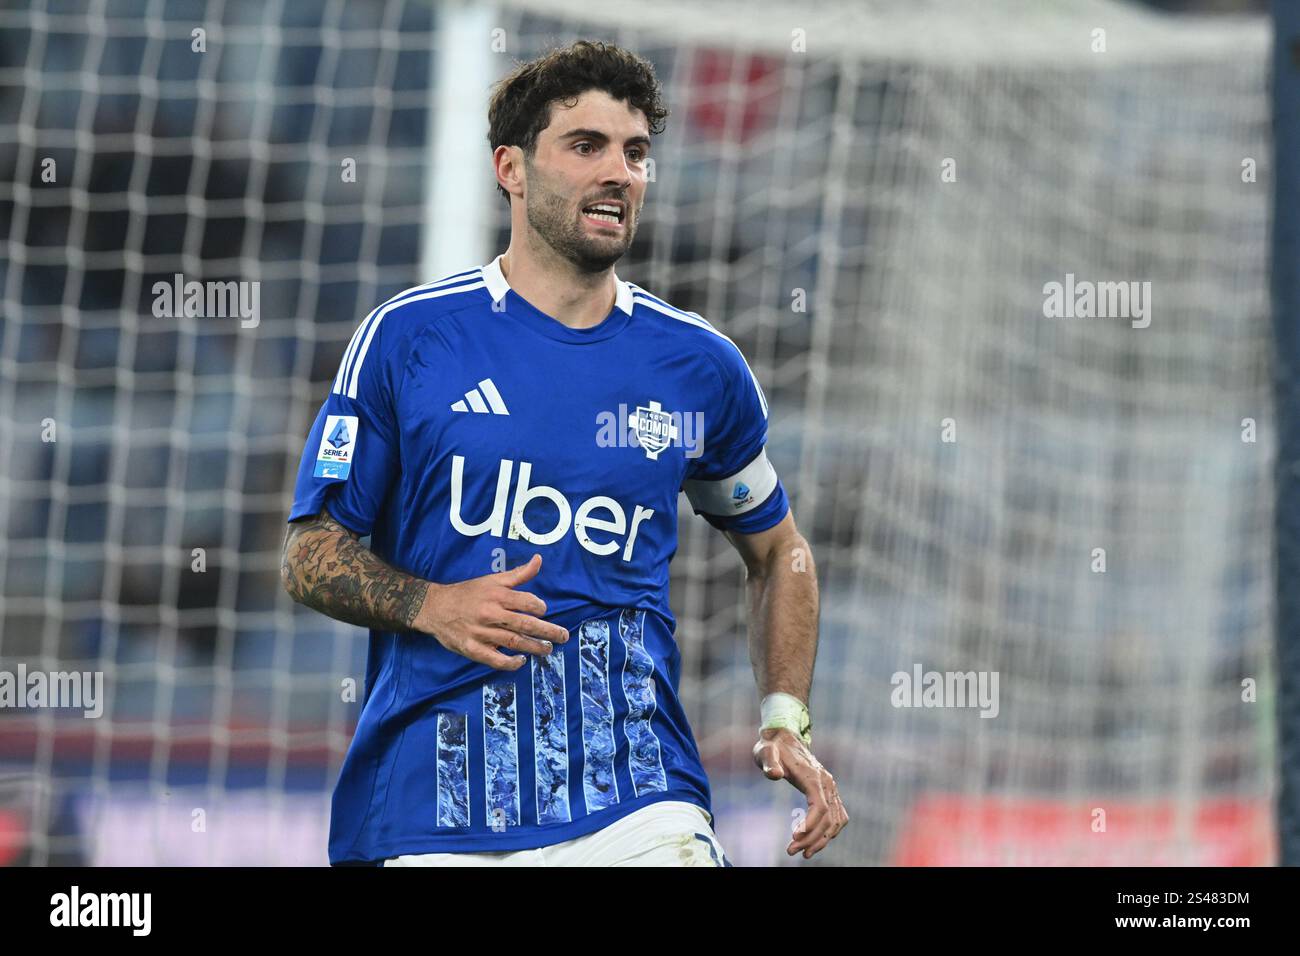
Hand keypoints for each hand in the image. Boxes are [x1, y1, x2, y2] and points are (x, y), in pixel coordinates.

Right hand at [414, 553, 569, 670]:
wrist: (435, 607)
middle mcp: (490, 614)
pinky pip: (494, 659)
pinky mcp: (471, 649)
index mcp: (496, 595)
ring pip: (513, 642)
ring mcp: (480, 633)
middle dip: (548, 631)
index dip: (540, 607)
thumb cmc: (468, 593)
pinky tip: (521, 661)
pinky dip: (509, 662)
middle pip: (525, 624)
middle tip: (563, 636)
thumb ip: (518, 574)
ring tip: (548, 649)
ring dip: (534, 647)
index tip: (544, 611)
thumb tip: (539, 560)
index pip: (527, 602)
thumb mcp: (492, 580)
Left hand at [754, 727, 848, 859]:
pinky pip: (838, 816)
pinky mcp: (830, 792)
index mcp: (814, 776)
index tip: (795, 837)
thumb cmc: (772, 748)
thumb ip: (768, 761)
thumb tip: (773, 774)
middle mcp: (827, 783)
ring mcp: (831, 788)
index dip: (810, 824)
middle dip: (812, 838)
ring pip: (836, 821)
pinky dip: (830, 832)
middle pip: (828, 818)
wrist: (784, 738)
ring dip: (822, 840)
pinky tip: (816, 841)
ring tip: (803, 853)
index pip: (820, 806)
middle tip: (792, 851)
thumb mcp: (764, 751)